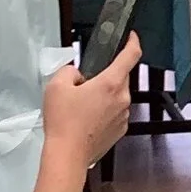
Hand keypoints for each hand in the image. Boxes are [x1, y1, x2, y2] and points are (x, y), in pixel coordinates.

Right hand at [42, 32, 139, 168]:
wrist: (68, 154)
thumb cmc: (63, 122)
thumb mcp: (57, 86)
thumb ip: (69, 71)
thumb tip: (77, 74)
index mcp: (111, 83)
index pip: (131, 56)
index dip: (133, 42)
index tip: (132, 37)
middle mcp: (122, 99)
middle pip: (121, 77)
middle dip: (105, 75)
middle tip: (85, 81)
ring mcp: (123, 116)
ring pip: (117, 95)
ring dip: (104, 94)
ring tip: (81, 104)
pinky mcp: (120, 129)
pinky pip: (114, 112)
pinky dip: (104, 110)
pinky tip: (86, 117)